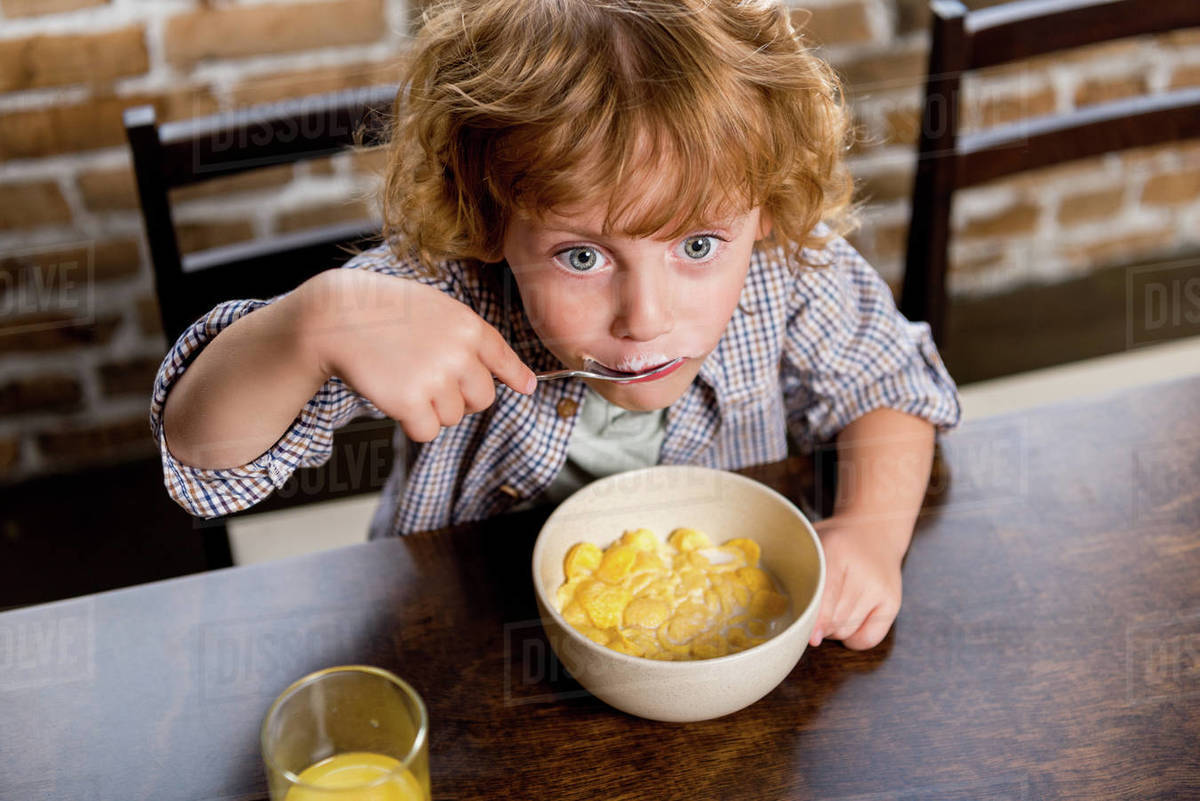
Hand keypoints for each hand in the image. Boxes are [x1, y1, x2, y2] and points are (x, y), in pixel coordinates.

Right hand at [298, 268, 536, 441]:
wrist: (338, 315)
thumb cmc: (385, 310)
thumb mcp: (437, 309)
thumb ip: (470, 338)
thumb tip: (514, 377)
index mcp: (469, 327)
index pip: (504, 360)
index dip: (517, 376)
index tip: (527, 387)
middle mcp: (460, 354)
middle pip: (482, 399)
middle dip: (461, 396)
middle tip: (429, 379)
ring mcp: (436, 379)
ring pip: (453, 417)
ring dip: (431, 407)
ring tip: (404, 377)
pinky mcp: (410, 402)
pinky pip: (427, 432)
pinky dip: (413, 423)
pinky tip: (395, 396)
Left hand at [809, 515, 905, 649]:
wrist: (874, 529)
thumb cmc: (835, 542)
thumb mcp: (813, 543)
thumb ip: (796, 570)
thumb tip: (788, 614)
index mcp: (836, 550)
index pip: (825, 595)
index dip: (816, 620)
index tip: (809, 636)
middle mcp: (862, 571)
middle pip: (833, 619)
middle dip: (817, 624)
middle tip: (812, 610)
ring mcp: (879, 588)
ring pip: (847, 631)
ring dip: (833, 630)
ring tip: (831, 610)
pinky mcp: (892, 602)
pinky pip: (868, 639)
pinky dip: (854, 639)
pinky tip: (849, 623)